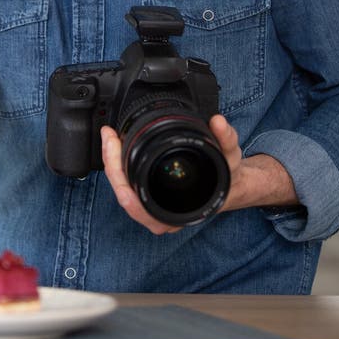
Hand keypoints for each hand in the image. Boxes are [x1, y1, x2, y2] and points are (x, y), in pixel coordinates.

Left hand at [101, 116, 297, 233]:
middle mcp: (161, 216)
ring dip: (112, 164)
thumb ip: (226, 139)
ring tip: (109, 138)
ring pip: (122, 190)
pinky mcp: (148, 195)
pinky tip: (116, 146)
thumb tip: (218, 122)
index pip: (138, 206)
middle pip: (123, 195)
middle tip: (109, 136)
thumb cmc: (225, 178)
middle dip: (111, 164)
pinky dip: (119, 165)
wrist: (227, 186)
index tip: (116, 153)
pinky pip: (127, 184)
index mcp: (177, 215)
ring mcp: (152, 207)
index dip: (121, 181)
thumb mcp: (230, 157)